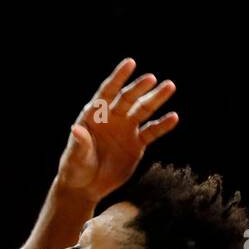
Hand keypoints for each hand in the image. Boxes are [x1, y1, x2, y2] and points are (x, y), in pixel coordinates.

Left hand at [57, 59, 178, 203]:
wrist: (86, 186)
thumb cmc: (75, 168)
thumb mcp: (75, 157)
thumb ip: (80, 143)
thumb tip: (76, 129)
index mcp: (94, 115)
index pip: (107, 92)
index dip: (118, 77)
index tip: (130, 63)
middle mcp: (112, 118)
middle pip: (128, 98)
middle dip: (139, 88)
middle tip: (152, 78)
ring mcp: (126, 129)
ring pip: (143, 110)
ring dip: (155, 99)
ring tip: (169, 86)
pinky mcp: (137, 144)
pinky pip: (152, 132)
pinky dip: (162, 125)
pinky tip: (173, 117)